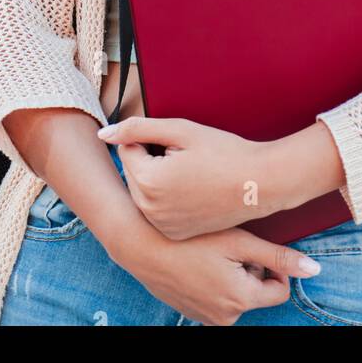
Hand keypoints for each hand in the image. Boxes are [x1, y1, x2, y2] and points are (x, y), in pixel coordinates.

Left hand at [97, 116, 275, 238]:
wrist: (258, 184)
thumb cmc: (223, 152)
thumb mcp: (180, 130)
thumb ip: (137, 128)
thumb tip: (103, 134)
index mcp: (147, 182)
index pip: (128, 149)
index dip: (153, 140)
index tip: (178, 145)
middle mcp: (149, 210)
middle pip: (134, 172)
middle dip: (152, 160)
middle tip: (187, 159)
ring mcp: (162, 226)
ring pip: (144, 191)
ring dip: (158, 179)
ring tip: (191, 175)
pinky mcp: (174, 234)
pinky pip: (157, 210)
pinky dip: (168, 199)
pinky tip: (193, 192)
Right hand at [112, 219, 321, 326]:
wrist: (142, 246)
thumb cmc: (192, 239)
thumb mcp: (240, 241)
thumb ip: (278, 257)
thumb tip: (315, 270)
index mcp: (242, 300)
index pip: (279, 290)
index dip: (271, 265)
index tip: (253, 246)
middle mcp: (226, 317)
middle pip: (256, 291)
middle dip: (250, 268)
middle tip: (228, 245)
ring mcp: (207, 318)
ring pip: (236, 294)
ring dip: (232, 274)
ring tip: (211, 252)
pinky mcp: (192, 313)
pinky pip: (217, 298)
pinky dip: (215, 281)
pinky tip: (198, 261)